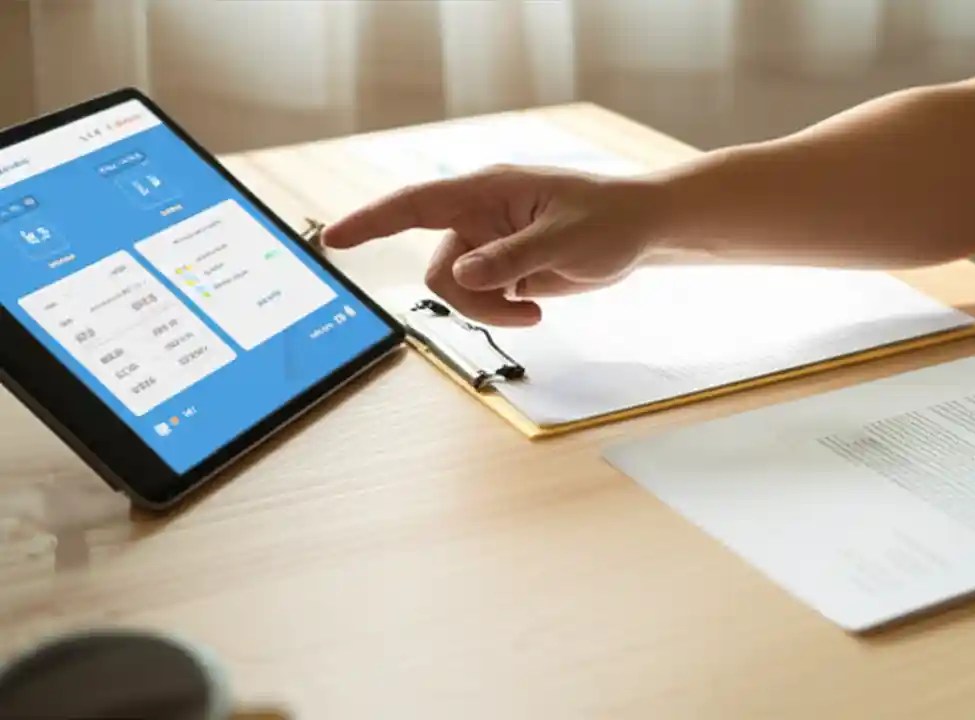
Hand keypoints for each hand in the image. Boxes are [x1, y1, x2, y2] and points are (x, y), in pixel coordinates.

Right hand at [322, 166, 663, 325]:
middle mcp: (479, 216)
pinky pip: (479, 300)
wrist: (639, 232)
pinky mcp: (501, 269)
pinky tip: (537, 306)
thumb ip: (512, 258)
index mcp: (486, 191)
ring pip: (457, 291)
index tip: (333, 239)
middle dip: (471, 301)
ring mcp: (488, 245)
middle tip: (524, 312)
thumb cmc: (608, 220)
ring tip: (534, 311)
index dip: (371, 221)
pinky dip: (502, 312)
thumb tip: (463, 275)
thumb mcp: (565, 239)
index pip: (415, 205)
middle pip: (439, 269)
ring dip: (490, 311)